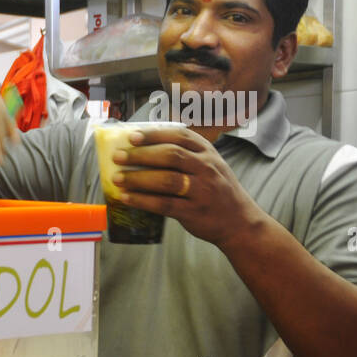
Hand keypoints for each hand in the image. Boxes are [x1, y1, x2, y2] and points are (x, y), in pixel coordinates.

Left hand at [112, 126, 264, 248]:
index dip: (154, 135)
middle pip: (171, 155)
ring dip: (138, 178)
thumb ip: (185, 155)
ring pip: (166, 180)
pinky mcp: (194, 211)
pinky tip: (126, 197)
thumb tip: (141, 149)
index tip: (131, 136)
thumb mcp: (209, 165)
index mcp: (208, 152)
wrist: (239, 221)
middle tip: (117, 157)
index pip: (179, 136)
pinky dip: (142, 201)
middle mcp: (207, 167)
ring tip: (117, 178)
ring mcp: (202, 190)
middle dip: (140, 155)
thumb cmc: (215, 189)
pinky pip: (164, 204)